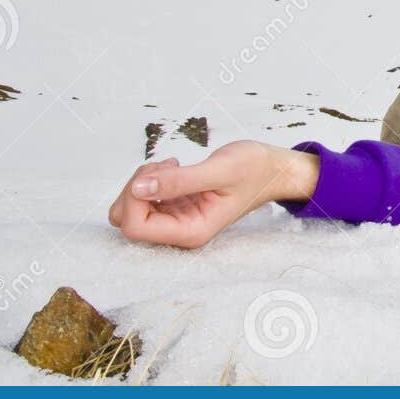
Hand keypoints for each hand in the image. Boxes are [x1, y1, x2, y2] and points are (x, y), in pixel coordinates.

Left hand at [108, 140, 318, 249]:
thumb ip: (179, 181)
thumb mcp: (220, 170)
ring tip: (171, 166)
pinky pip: (143, 199)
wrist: (274, 170)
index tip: (160, 172)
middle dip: (136, 187)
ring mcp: (176, 221)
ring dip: (142, 182)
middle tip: (167, 166)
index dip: (135, 197)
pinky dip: (150, 180)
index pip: (135, 227)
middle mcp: (180, 232)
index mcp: (191, 231)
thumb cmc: (255, 170)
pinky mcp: (175, 208)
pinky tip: (174, 169)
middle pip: (126, 218)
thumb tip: (138, 187)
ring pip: (130, 208)